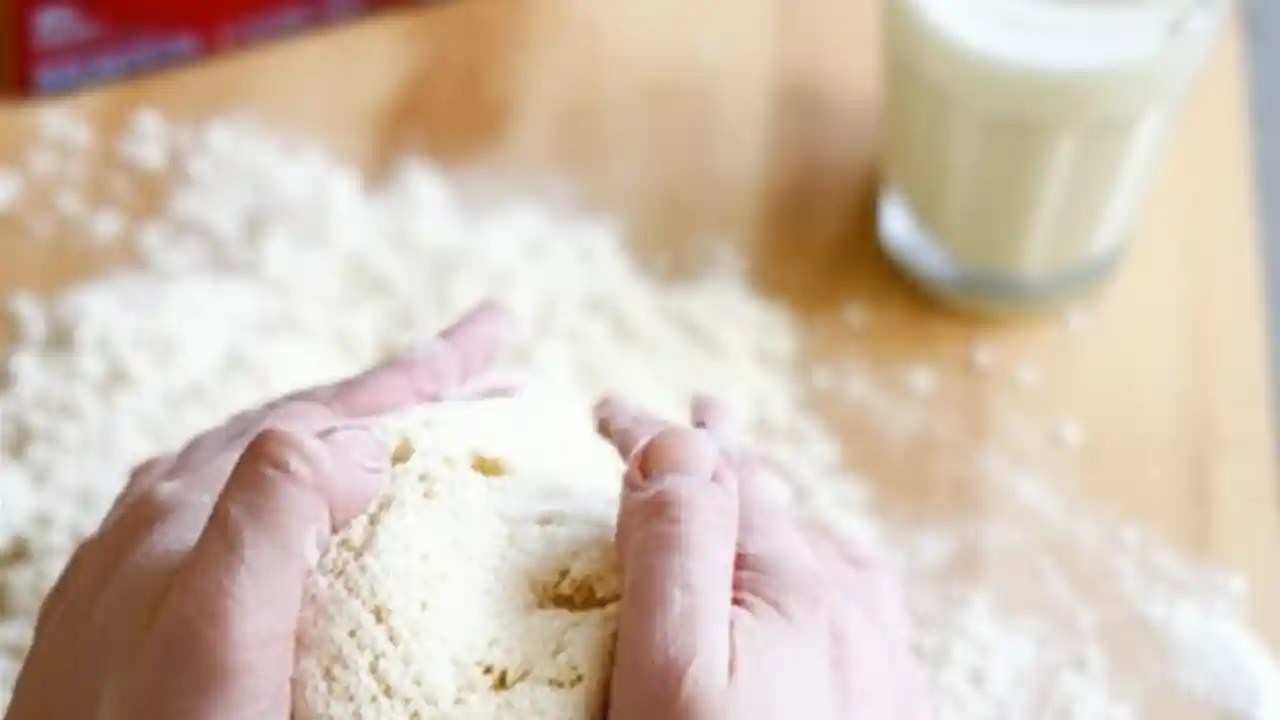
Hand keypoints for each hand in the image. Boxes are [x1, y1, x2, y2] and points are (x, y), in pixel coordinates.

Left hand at [5, 302, 512, 719]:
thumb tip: (361, 442)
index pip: (334, 411)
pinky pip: (239, 513)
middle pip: (307, 423)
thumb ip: (275, 515)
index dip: (425, 370)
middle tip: (490, 372)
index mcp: (194, 509)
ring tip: (418, 423)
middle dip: (404, 389)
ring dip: (356, 432)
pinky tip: (313, 509)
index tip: (499, 332)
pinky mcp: (140, 619)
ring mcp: (145, 567)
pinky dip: (303, 486)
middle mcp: (162, 520)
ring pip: (269, 462)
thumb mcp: (217, 634)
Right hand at [595, 396, 931, 719]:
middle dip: (723, 456)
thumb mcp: (673, 667)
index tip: (608, 409)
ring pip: (821, 546)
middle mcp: (848, 608)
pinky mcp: (893, 703)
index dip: (652, 437)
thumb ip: (675, 550)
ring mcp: (881, 657)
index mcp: (790, 585)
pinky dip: (826, 559)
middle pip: (772, 503)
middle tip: (700, 412)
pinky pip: (865, 598)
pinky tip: (828, 570)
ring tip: (755, 476)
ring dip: (775, 503)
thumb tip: (679, 445)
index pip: (711, 475)